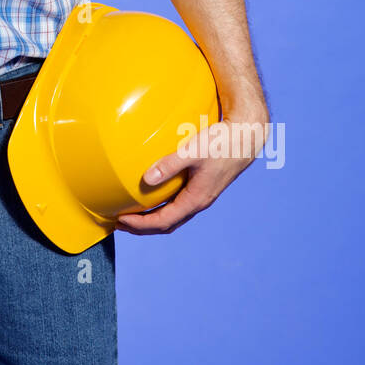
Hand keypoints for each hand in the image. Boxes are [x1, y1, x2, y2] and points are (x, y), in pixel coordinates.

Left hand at [112, 110, 269, 235]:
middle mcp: (198, 202)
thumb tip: (146, 179)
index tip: (120, 221)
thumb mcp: (193, 151)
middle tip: (119, 224)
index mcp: (196, 199)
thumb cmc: (220, 143)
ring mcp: (201, 195)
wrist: (245, 137)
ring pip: (173, 216)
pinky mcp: (202, 186)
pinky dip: (161, 206)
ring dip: (152, 218)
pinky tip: (152, 195)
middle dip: (143, 227)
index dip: (140, 225)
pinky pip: (178, 204)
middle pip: (167, 225)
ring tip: (132, 214)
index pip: (163, 221)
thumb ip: (169, 164)